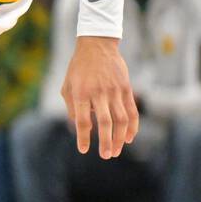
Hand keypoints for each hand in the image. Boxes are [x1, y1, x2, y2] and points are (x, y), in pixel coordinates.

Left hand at [60, 35, 137, 157]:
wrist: (97, 45)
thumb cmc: (78, 68)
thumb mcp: (67, 86)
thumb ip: (72, 107)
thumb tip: (78, 129)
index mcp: (81, 93)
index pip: (83, 120)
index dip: (84, 137)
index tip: (84, 150)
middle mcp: (99, 93)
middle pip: (105, 122)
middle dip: (106, 142)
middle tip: (106, 156)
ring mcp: (114, 90)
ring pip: (121, 119)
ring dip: (120, 138)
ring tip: (116, 151)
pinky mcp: (126, 88)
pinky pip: (132, 110)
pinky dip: (132, 126)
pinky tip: (129, 138)